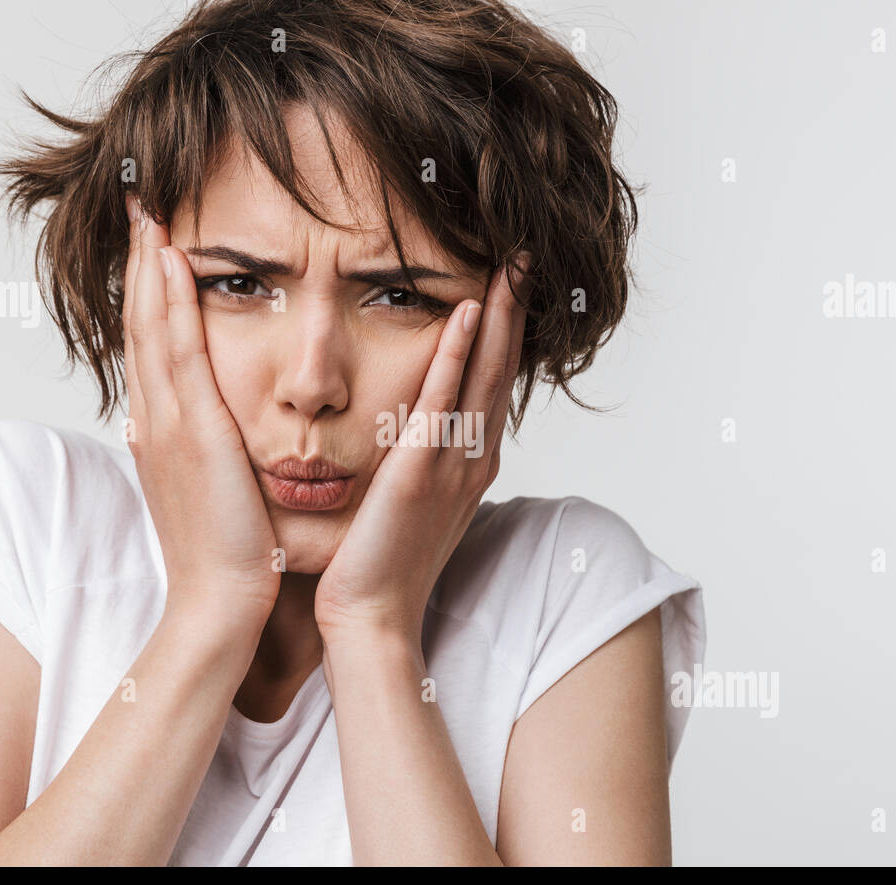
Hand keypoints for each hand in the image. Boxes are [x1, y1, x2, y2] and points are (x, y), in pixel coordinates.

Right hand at [122, 196, 280, 634]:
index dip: (148, 294)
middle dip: (141, 265)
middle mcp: (155, 420)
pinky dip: (169, 304)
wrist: (220, 604)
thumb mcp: (214, 492)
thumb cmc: (229, 554)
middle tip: (141, 209)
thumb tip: (216, 428)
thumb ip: (210, 452)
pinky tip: (173, 262)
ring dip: (150, 267)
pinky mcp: (191, 432)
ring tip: (151, 215)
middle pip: (141, 324)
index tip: (155, 247)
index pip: (151, 346)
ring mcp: (166, 424)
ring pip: (151, 327)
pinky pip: (177, 352)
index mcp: (162, 432)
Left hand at [314, 254, 530, 645]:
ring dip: (498, 317)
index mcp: (469, 464)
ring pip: (484, 375)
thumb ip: (422, 461)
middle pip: (502, 369)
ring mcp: (452, 464)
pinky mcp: (420, 471)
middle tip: (526, 255)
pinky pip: (443, 400)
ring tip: (509, 266)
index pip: (493, 383)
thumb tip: (418, 432)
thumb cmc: (381, 564)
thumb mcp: (413, 503)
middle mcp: (472, 459)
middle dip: (515, 310)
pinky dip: (458, 354)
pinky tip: (466, 312)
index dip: (506, 332)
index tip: (510, 285)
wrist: (370, 618)